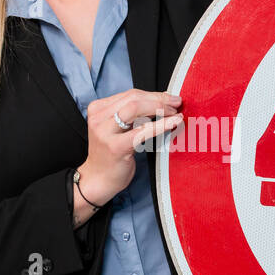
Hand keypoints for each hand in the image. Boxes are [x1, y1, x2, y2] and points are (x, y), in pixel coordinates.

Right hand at [78, 88, 182, 205]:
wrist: (98, 180)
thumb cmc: (111, 155)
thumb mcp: (118, 129)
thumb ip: (134, 114)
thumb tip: (162, 98)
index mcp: (98, 109)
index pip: (130, 94)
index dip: (154, 94)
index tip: (170, 98)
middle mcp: (98, 118)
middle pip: (133, 99)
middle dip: (159, 99)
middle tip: (176, 103)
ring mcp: (105, 132)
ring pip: (135, 110)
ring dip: (160, 109)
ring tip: (175, 113)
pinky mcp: (115, 147)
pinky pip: (142, 131)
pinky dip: (161, 125)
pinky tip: (173, 122)